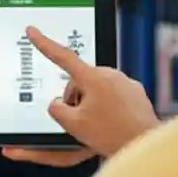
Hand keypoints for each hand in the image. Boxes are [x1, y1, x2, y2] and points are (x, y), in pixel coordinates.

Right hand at [5, 26, 158, 161]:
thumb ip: (57, 110)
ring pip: (97, 89)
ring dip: (92, 104)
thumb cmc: (112, 135)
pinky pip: (114, 95)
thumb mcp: (73, 125)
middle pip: (80, 81)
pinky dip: (109, 107)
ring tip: (99, 126)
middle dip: (76, 98)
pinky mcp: (136, 93)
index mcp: (93, 78)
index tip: (32, 31)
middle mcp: (111, 75)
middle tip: (80, 121)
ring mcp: (125, 83)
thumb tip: (55, 104)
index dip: (44, 43)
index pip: (62, 57)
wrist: (144, 145)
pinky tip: (112, 124)